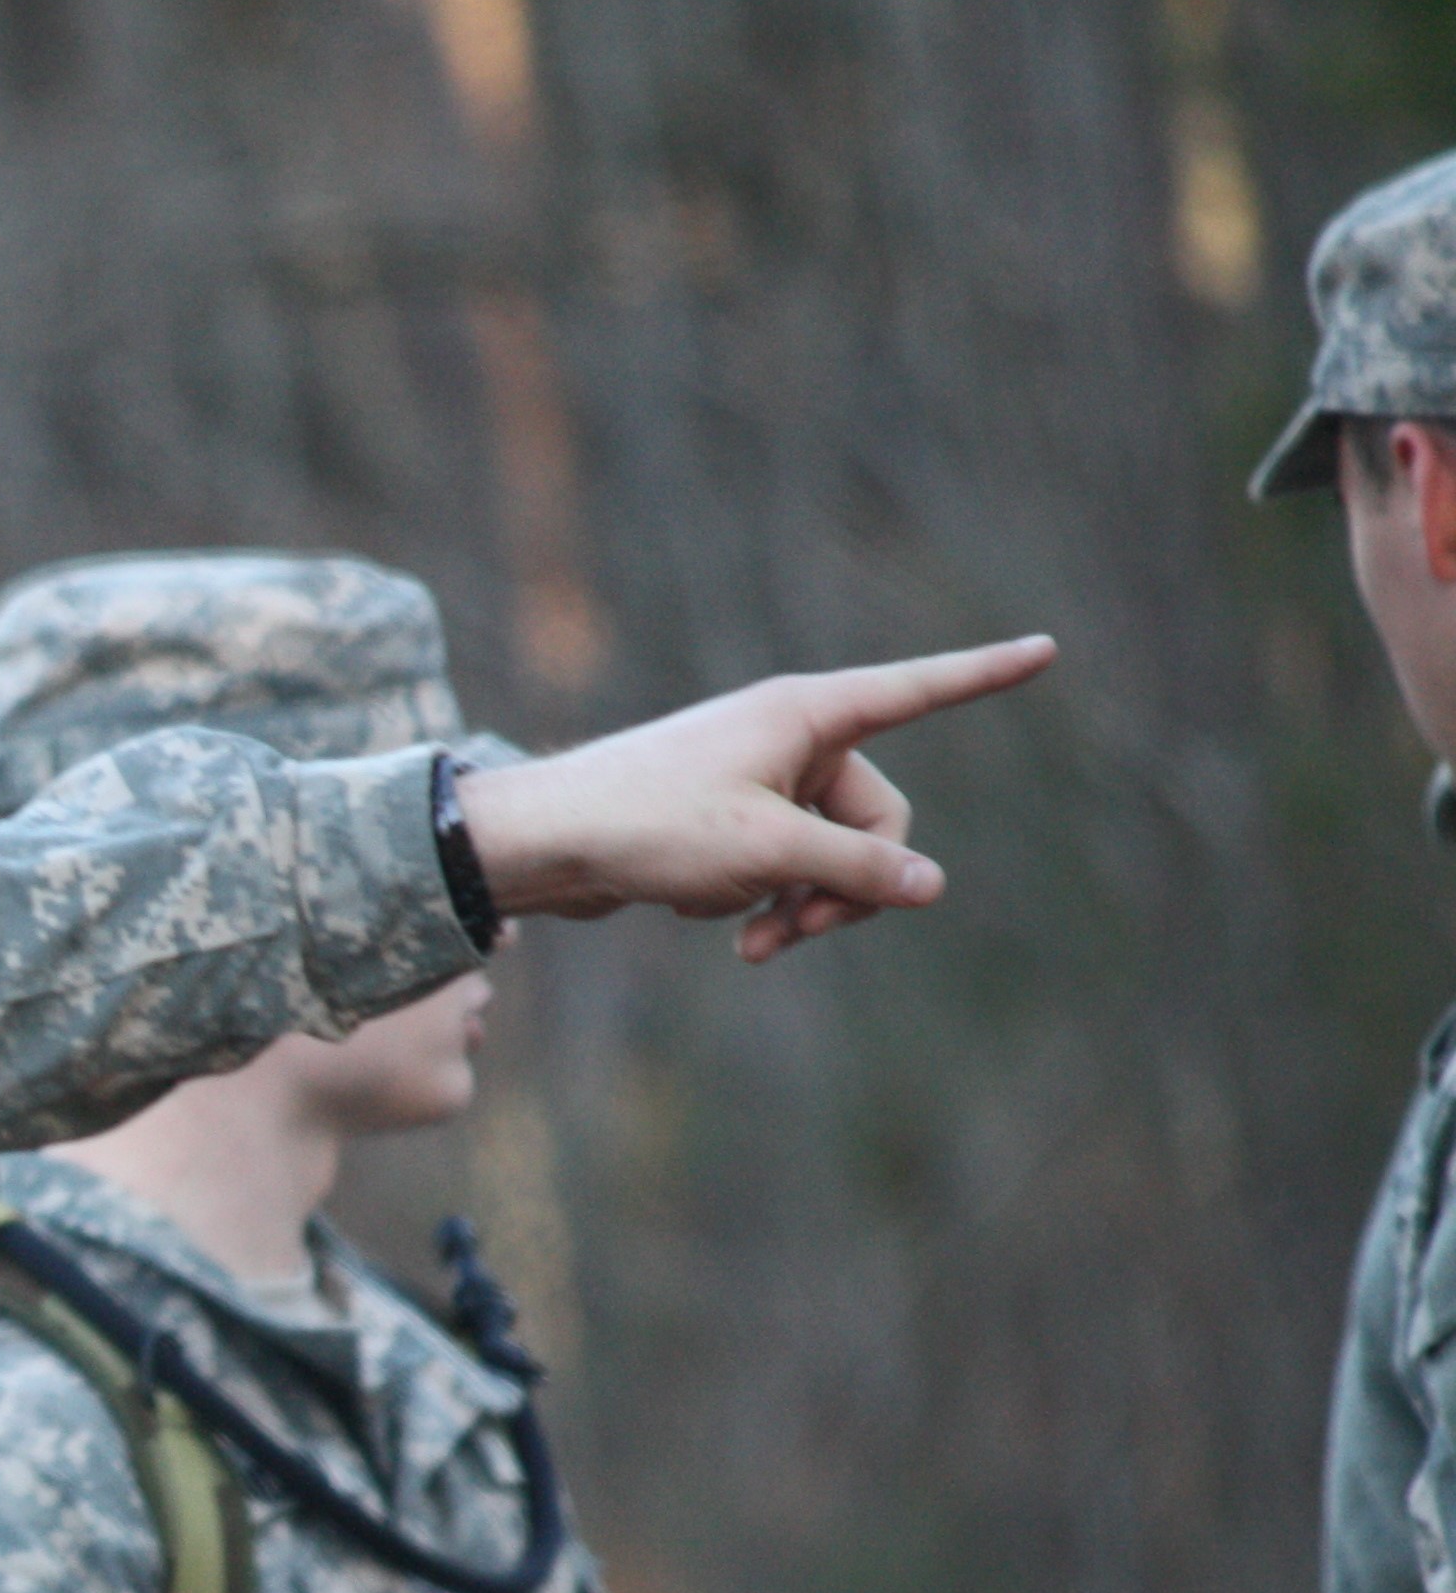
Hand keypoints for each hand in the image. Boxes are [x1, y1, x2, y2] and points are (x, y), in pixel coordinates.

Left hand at [459, 636, 1053, 958]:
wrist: (545, 845)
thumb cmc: (649, 824)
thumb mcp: (766, 852)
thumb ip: (855, 869)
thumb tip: (928, 884)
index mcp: (807, 714)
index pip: (918, 691)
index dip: (984, 674)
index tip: (1047, 647)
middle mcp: (789, 737)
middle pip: (876, 821)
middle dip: (847, 887)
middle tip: (798, 933)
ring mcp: (758, 781)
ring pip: (826, 858)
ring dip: (796, 907)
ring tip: (751, 945)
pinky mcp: (726, 822)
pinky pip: (775, 871)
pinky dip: (750, 901)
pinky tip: (694, 908)